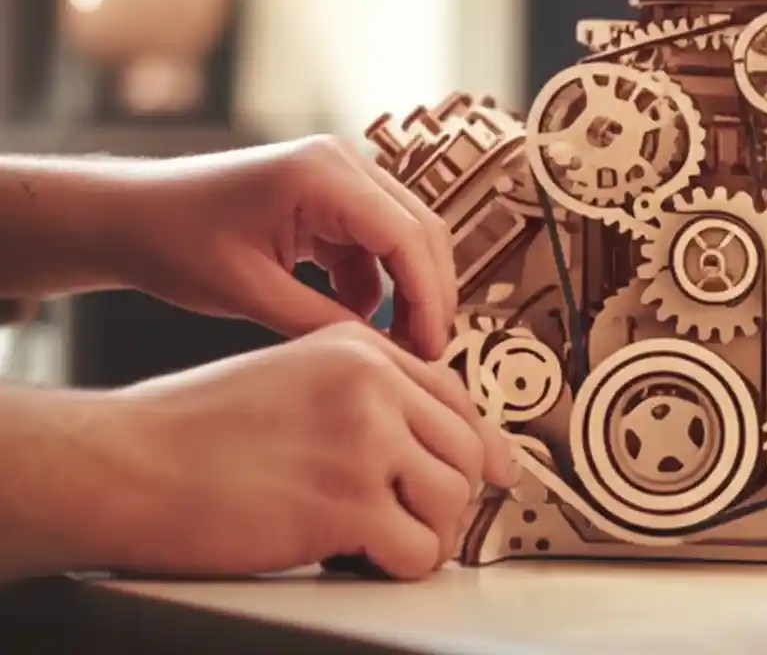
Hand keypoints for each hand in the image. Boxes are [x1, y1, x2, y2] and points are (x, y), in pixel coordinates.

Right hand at [83, 323, 518, 578]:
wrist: (125, 462)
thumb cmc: (189, 428)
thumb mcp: (289, 378)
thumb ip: (359, 396)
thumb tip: (422, 439)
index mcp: (357, 349)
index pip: (454, 395)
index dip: (478, 442)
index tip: (493, 469)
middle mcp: (370, 385)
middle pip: (468, 447)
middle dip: (454, 492)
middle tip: (425, 517)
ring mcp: (363, 440)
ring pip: (455, 497)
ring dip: (430, 530)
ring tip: (389, 539)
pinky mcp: (348, 503)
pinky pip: (421, 548)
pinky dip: (406, 564)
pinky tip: (372, 560)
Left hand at [115, 136, 456, 359]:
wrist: (130, 216)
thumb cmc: (175, 244)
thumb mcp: (250, 293)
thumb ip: (323, 321)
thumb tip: (386, 355)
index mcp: (323, 174)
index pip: (407, 237)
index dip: (429, 297)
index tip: (432, 350)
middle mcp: (343, 163)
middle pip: (421, 231)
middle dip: (429, 294)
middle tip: (425, 354)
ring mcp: (340, 176)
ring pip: (405, 238)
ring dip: (406, 290)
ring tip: (396, 345)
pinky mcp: (331, 198)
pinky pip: (376, 243)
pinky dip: (376, 283)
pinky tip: (356, 319)